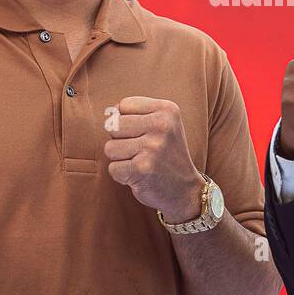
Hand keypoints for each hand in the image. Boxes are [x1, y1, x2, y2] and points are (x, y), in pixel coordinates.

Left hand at [103, 97, 203, 222]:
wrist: (184, 189)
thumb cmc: (166, 153)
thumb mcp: (162, 124)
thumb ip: (136, 113)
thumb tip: (109, 114)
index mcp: (167, 110)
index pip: (124, 105)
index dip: (126, 121)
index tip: (143, 133)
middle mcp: (162, 126)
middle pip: (113, 126)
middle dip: (120, 140)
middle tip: (140, 150)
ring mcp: (153, 148)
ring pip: (109, 148)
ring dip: (120, 159)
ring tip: (140, 162)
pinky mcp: (142, 169)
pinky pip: (112, 168)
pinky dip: (122, 175)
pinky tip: (139, 175)